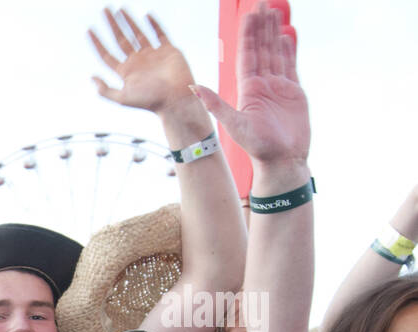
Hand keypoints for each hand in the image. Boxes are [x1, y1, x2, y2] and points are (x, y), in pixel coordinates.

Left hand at [89, 9, 195, 113]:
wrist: (176, 99)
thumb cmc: (150, 101)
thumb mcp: (122, 98)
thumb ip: (105, 90)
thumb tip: (92, 78)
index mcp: (126, 72)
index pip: (107, 55)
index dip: (97, 43)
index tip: (89, 30)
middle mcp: (137, 61)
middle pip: (120, 39)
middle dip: (112, 25)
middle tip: (105, 10)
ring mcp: (153, 55)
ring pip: (138, 33)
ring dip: (129, 21)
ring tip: (120, 9)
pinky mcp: (168, 50)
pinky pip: (160, 34)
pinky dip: (154, 24)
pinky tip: (146, 15)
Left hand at [192, 3, 308, 164]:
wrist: (282, 161)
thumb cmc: (257, 147)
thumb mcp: (234, 124)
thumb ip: (216, 104)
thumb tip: (192, 87)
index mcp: (246, 89)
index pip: (247, 54)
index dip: (248, 34)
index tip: (249, 13)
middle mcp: (261, 85)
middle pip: (261, 49)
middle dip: (261, 27)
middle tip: (262, 3)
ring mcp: (278, 87)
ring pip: (275, 53)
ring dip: (274, 33)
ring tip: (274, 12)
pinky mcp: (293, 92)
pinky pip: (290, 65)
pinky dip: (289, 49)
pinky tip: (286, 35)